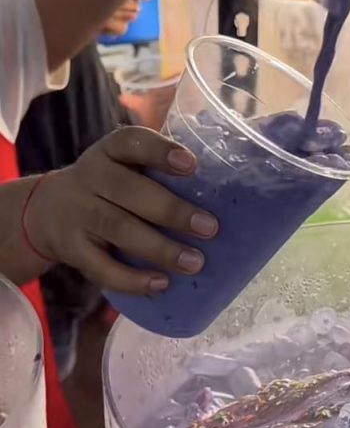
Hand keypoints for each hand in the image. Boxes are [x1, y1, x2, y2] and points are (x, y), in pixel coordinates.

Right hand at [26, 127, 217, 295]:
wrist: (44, 212)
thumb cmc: (106, 188)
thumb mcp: (121, 166)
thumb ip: (158, 170)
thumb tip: (227, 190)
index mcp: (109, 152)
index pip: (131, 142)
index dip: (160, 151)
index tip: (192, 164)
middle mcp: (90, 178)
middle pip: (129, 191)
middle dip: (172, 210)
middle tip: (210, 227)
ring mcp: (79, 214)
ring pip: (119, 229)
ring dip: (160, 248)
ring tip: (195, 262)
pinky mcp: (72, 249)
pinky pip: (100, 267)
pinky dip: (131, 279)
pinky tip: (160, 284)